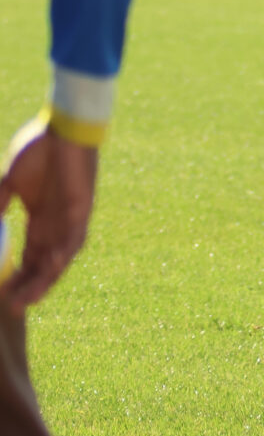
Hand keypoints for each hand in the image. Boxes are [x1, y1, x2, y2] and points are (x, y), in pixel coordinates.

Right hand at [0, 118, 98, 316]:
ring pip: (61, 257)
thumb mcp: (10, 181)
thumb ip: (0, 201)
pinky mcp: (83, 207)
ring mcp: (71, 217)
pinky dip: (64, 253)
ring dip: (46, 278)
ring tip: (30, 300)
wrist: (63, 127)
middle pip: (44, 263)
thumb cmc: (39, 148)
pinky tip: (52, 267)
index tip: (3, 294)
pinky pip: (75, 236)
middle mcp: (57, 222)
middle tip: (14, 308)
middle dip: (30, 286)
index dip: (18, 275)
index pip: (30, 255)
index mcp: (41, 217)